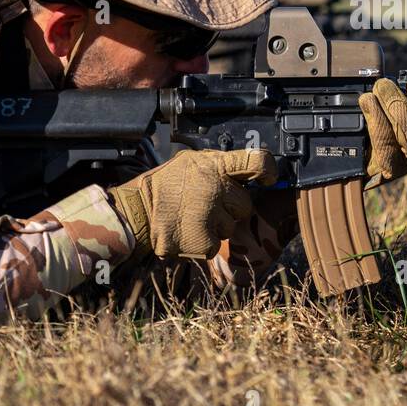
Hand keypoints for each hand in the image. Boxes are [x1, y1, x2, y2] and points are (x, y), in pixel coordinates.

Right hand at [109, 148, 276, 259]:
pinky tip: (189, 231)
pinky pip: (217, 244)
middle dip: (230, 208)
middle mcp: (216, 188)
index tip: (268, 178)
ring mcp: (210, 215)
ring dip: (216, 226)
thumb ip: (219, 164)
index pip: (256, 161)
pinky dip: (204, 242)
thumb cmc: (167, 184)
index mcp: (216, 165)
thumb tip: (246, 168)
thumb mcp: (191, 161)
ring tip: (193, 217)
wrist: (138, 210)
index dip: (268, 170)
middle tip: (206, 205)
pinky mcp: (204, 240)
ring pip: (231, 227)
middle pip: (245, 204)